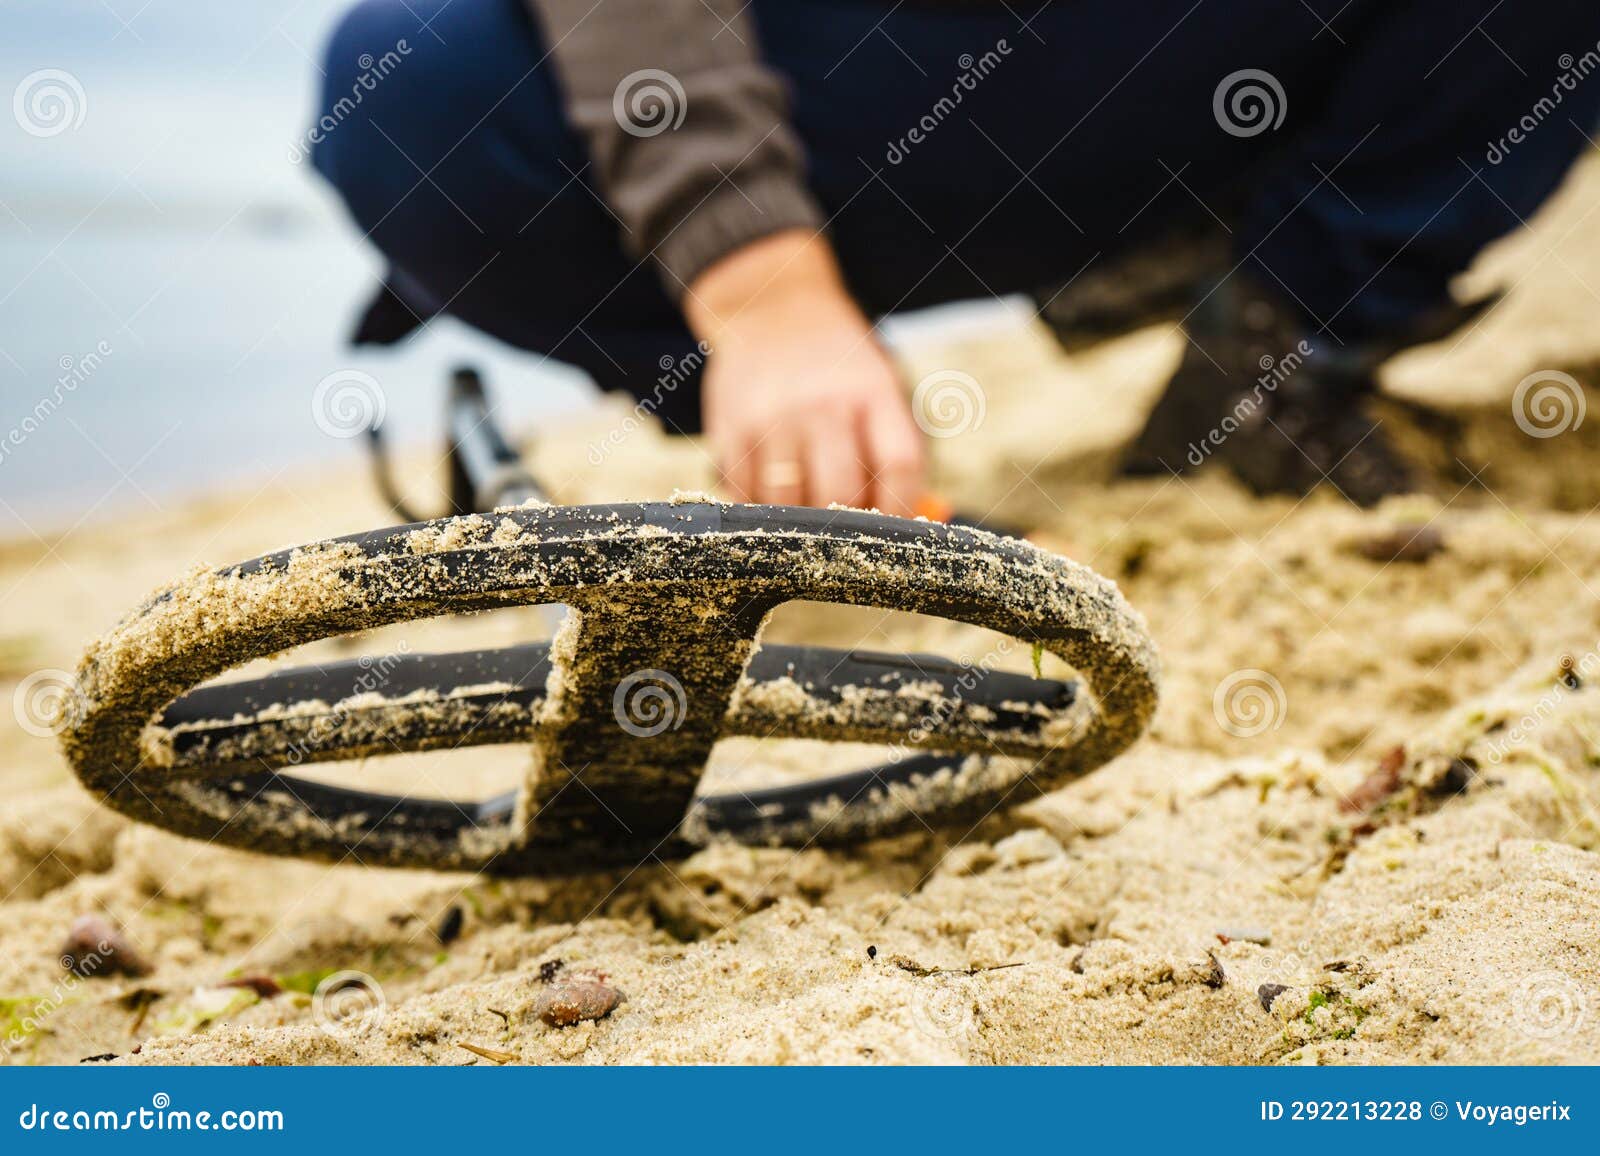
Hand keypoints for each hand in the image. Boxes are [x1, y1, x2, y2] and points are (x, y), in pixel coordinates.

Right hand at [684, 230, 925, 514]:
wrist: (771, 309)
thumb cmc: (839, 365)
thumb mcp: (879, 387)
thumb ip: (897, 450)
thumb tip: (916, 519)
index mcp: (873, 391)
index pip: (900, 466)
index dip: (901, 509)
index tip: (895, 535)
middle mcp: (823, 403)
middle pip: (841, 491)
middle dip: (846, 526)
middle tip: (843, 531)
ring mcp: (773, 417)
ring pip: (788, 502)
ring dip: (798, 525)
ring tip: (804, 517)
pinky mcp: (730, 429)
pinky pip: (745, 494)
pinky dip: (759, 508)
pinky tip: (769, 498)